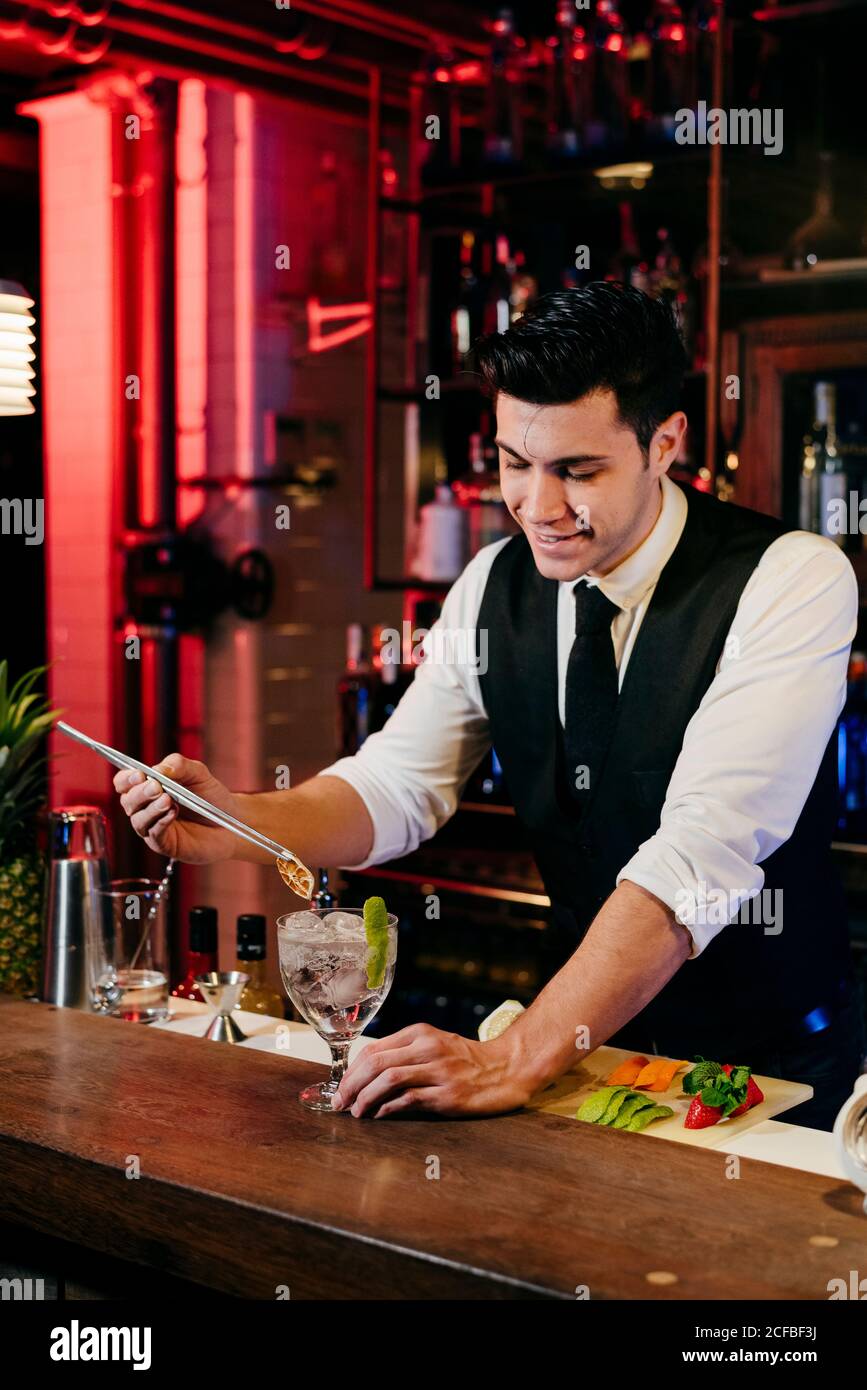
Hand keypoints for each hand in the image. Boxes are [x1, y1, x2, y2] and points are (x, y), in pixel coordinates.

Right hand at [114, 754, 242, 862]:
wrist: (231, 821)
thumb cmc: (210, 796)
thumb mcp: (198, 773)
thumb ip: (178, 765)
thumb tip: (158, 770)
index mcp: (148, 788)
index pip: (124, 783)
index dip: (126, 778)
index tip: (139, 774)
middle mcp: (145, 808)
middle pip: (128, 801)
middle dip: (140, 793)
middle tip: (156, 787)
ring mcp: (153, 827)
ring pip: (138, 819)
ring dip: (151, 808)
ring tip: (167, 799)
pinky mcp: (165, 844)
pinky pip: (154, 834)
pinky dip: (161, 822)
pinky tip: (172, 813)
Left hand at [331, 1022, 534, 1118]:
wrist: (508, 1068)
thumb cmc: (467, 1060)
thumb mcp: (435, 1045)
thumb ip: (405, 1053)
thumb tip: (366, 1075)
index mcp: (420, 1033)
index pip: (374, 1049)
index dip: (351, 1070)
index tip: (340, 1088)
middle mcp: (428, 1048)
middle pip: (376, 1063)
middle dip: (351, 1085)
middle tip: (340, 1103)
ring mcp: (439, 1071)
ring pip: (389, 1079)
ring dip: (365, 1098)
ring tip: (356, 1112)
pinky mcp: (448, 1094)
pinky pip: (409, 1099)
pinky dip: (388, 1108)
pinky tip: (379, 1116)